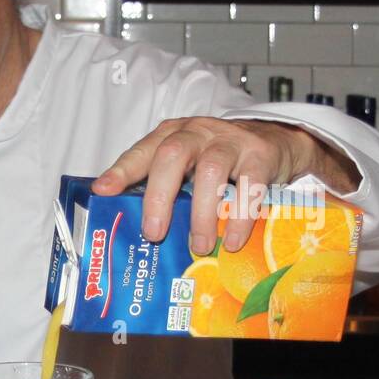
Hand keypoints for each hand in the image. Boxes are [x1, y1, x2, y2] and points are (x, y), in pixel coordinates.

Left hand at [91, 117, 358, 255]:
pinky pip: (248, 186)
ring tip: (199, 246)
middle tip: (154, 234)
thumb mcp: (190, 165)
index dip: (121, 171)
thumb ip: (164, 185)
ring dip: (201, 214)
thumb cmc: (223, 160)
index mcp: (174, 134)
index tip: (103, 193)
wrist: (276, 141)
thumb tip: (133, 225)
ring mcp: (230, 142)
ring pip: (210, 171)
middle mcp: (198, 132)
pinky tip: (233, 240)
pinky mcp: (260, 156)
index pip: (143, 150)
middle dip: (159, 197)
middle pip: (172, 156)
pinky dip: (240, 217)